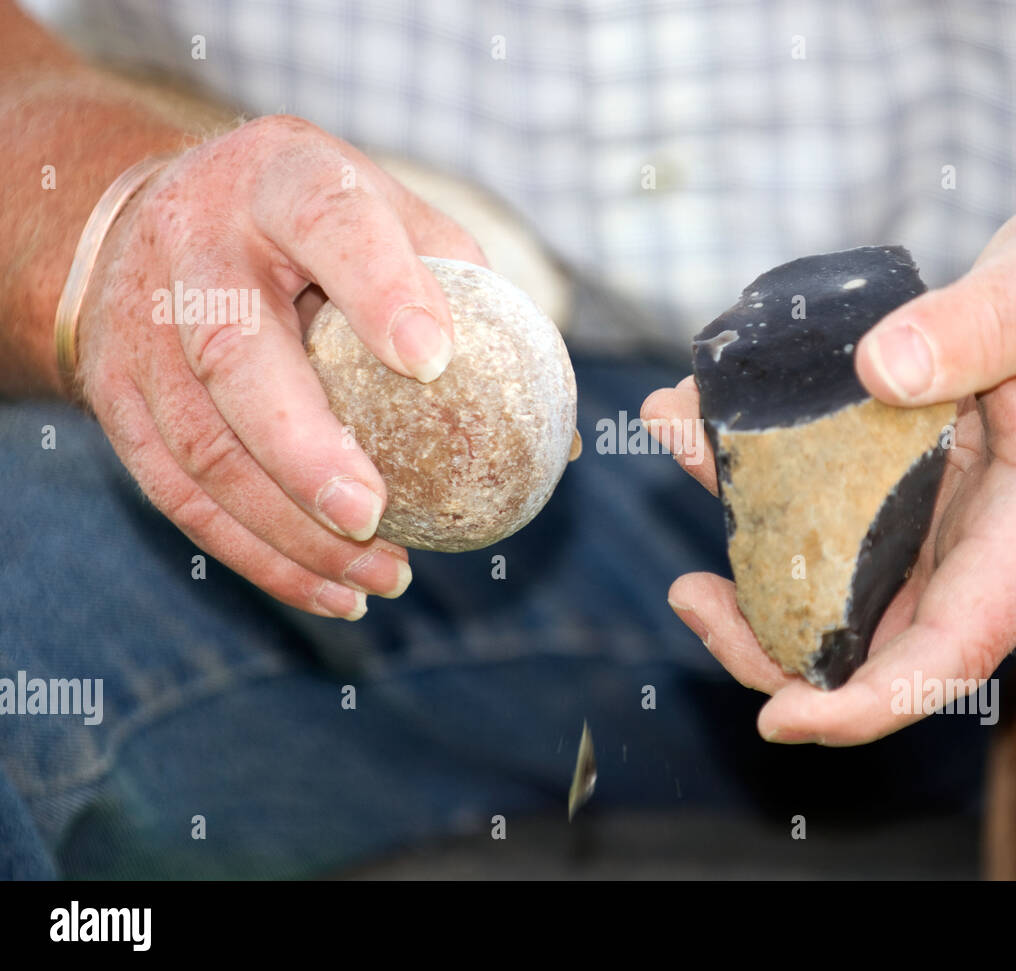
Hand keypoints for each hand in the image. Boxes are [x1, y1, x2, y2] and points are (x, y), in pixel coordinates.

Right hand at [76, 115, 485, 618]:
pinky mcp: (117, 395)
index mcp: (282, 181)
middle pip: (234, 355)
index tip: (433, 361)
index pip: (329, 221)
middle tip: (372, 516)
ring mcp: (140, 325)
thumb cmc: (315, 227)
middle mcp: (196, 245)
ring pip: (203, 446)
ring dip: (290, 531)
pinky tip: (330, 593)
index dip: (379, 289)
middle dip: (303, 448)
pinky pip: (179, 494)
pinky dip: (257, 556)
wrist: (158, 213)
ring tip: (379, 580)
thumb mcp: (387, 216)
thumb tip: (561, 442)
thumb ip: (469, 299)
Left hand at [643, 190, 1015, 743]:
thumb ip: (975, 327)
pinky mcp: (929, 489)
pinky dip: (775, 488)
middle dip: (773, 643)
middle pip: (878, 646)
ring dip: (757, 556)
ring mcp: (957, 527)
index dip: (866, 702)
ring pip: (847, 587)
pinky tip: (716, 427)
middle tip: (690, 593)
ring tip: (683, 453)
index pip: (953, 650)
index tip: (781, 715)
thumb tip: (875, 369)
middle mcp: (993, 552)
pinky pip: (841, 517)